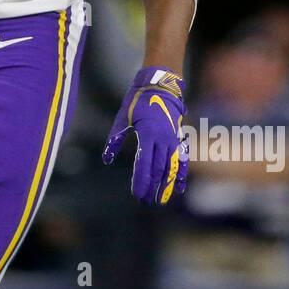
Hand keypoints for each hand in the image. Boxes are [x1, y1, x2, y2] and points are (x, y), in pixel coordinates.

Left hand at [102, 66, 187, 204]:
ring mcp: (173, 140)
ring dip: (166, 185)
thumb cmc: (138, 101)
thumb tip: (106, 159)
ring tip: (161, 200)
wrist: (160, 86)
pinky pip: (181, 160)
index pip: (144, 163)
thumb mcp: (122, 117)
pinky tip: (180, 188)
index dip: (141, 180)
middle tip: (146, 202)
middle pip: (158, 169)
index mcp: (148, 134)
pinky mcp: (178, 139)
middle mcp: (163, 139)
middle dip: (152, 187)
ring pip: (171, 167)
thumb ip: (115, 139)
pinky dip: (181, 174)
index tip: (138, 194)